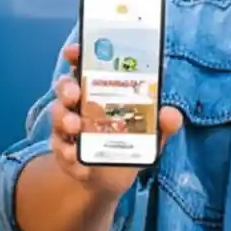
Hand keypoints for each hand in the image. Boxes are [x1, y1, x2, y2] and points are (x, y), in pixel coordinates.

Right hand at [49, 43, 182, 197]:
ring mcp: (69, 128)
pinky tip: (75, 155)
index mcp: (99, 91)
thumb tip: (171, 115)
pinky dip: (68, 152)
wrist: (110, 178)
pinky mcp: (64, 152)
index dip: (76, 55)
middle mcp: (79, 105)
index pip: (83, 66)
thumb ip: (163, 124)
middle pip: (65, 88)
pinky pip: (61, 149)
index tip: (73, 52)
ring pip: (59, 116)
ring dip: (65, 120)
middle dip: (67, 88)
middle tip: (75, 94)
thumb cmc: (129, 143)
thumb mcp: (151, 133)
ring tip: (76, 126)